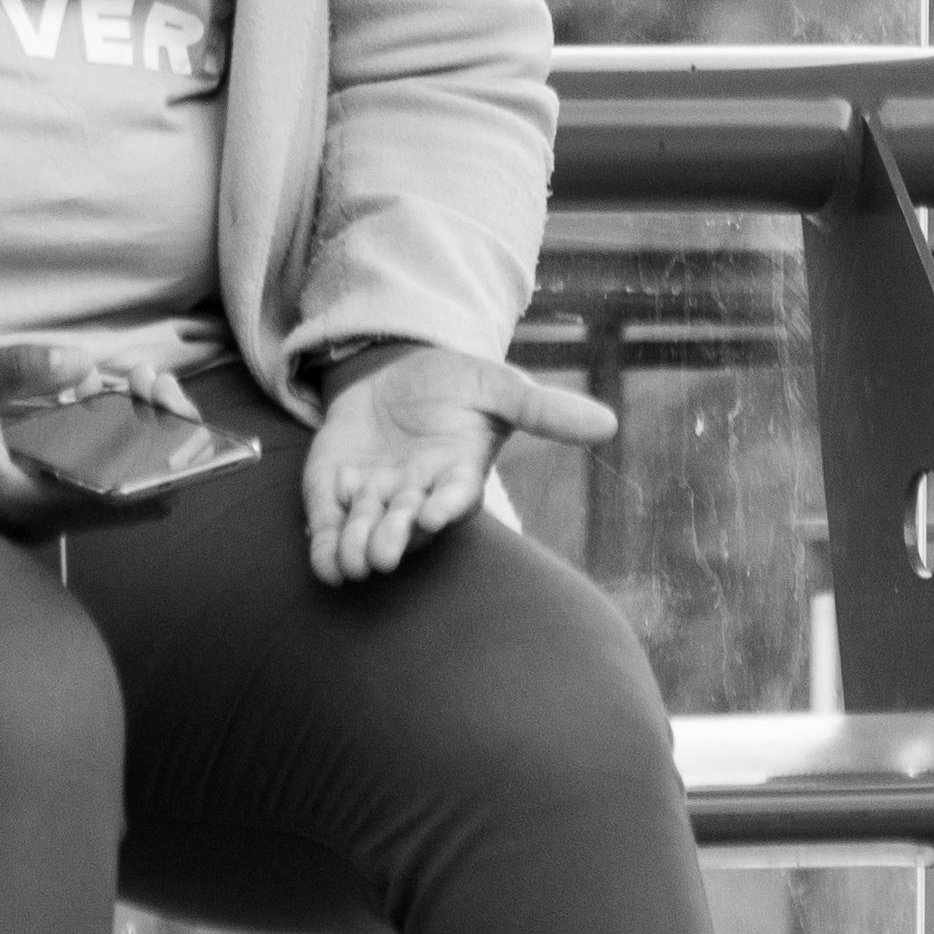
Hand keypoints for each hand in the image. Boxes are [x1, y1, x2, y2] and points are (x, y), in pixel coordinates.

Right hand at [0, 337, 174, 543]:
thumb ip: (16, 370)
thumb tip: (80, 362)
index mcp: (31, 507)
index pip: (131, 498)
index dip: (162, 450)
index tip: (162, 397)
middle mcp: (40, 512)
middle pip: (130, 483)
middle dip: (151, 425)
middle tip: (149, 375)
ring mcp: (33, 498)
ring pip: (108, 466)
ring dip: (128, 419)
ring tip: (130, 373)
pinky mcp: (25, 479)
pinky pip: (81, 455)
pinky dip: (97, 419)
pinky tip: (91, 382)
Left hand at [302, 343, 619, 588]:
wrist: (391, 370)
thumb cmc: (454, 383)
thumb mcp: (498, 386)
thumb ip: (543, 408)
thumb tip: (608, 423)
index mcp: (458, 475)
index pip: (455, 497)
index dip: (445, 506)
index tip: (434, 511)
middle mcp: (416, 495)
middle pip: (407, 524)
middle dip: (396, 538)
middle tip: (385, 552)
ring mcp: (374, 497)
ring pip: (366, 532)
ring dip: (359, 548)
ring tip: (354, 560)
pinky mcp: (334, 490)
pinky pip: (329, 526)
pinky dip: (325, 547)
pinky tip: (324, 564)